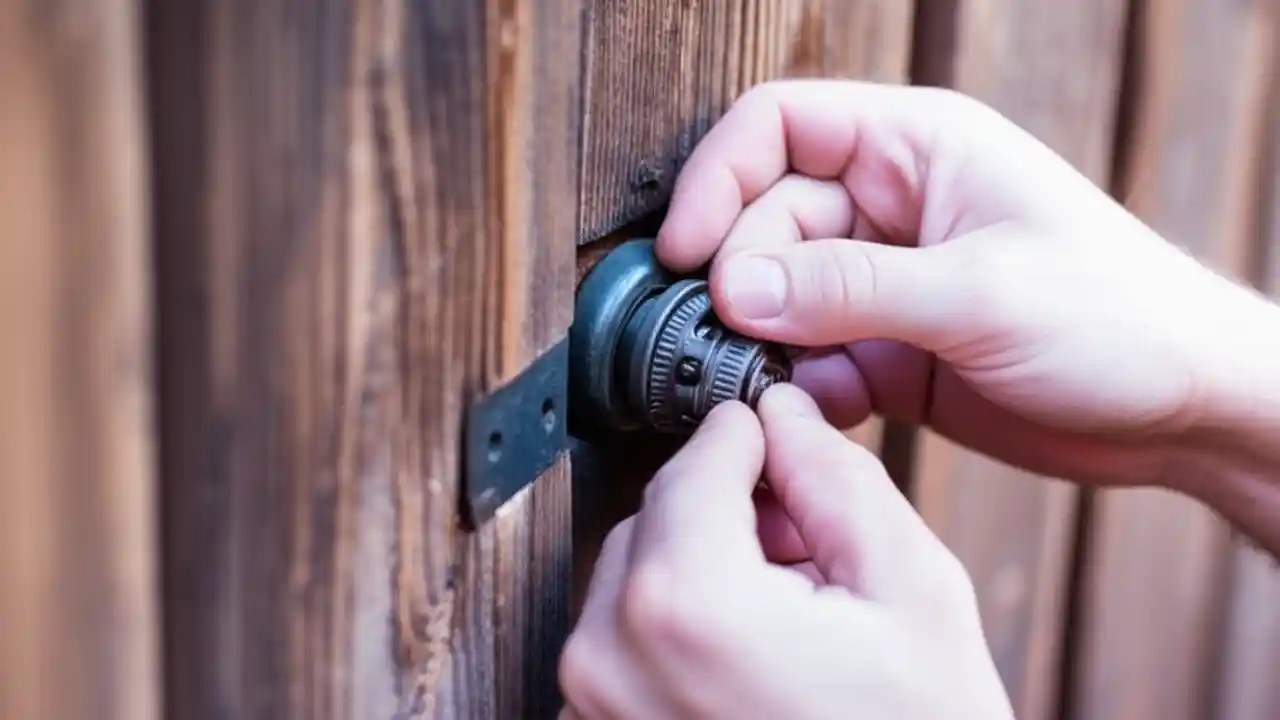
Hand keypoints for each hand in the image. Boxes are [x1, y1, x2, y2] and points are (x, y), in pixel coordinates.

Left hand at [558, 387, 1012, 718]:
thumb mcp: (912, 594)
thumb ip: (836, 481)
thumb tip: (783, 415)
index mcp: (685, 604)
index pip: (696, 458)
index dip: (750, 436)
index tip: (781, 439)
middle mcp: (610, 655)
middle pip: (659, 512)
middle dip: (729, 507)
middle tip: (808, 546)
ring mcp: (593, 706)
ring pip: (637, 571)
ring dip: (704, 565)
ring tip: (790, 615)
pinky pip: (625, 636)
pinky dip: (680, 623)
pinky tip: (752, 656)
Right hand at [656, 80, 1279, 488]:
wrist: (1183, 408)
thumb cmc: (1118, 317)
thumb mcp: (978, 293)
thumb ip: (848, 289)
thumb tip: (734, 288)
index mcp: (917, 149)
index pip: (780, 128)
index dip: (717, 180)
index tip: (683, 252)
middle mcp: (891, 206)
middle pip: (766, 219)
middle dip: (742, 279)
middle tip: (735, 336)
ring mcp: (886, 280)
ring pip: (780, 296)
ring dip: (765, 341)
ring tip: (773, 383)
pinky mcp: (888, 348)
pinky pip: (812, 357)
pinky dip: (801, 386)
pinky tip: (821, 409)